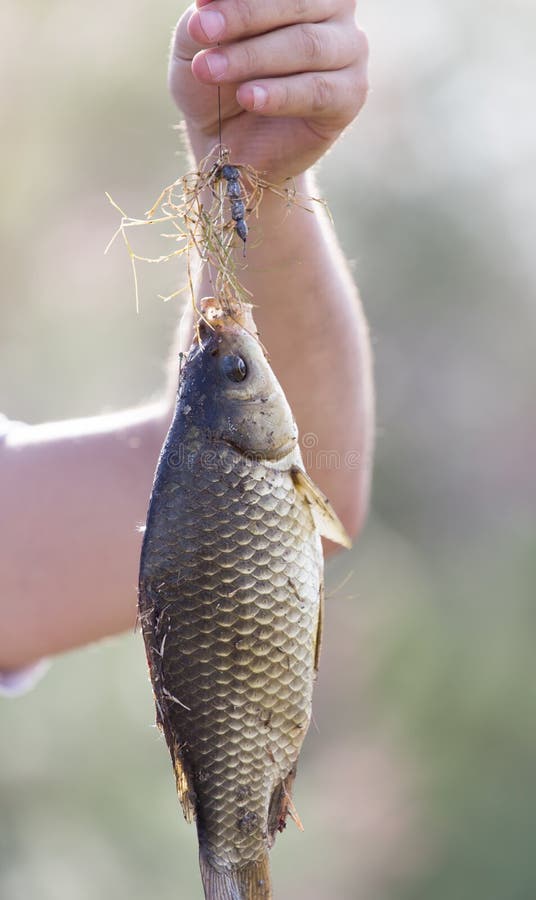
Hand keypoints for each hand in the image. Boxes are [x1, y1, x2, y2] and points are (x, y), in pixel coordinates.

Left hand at [169, 0, 368, 180]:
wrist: (230, 142)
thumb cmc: (218, 78)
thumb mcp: (198, 41)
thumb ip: (207, 14)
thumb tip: (207, 0)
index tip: (200, 6)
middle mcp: (335, 6)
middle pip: (297, 1)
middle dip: (244, 14)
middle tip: (202, 31)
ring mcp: (349, 49)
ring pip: (308, 44)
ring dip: (254, 57)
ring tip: (210, 71)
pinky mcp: (351, 94)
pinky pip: (318, 90)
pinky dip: (281, 94)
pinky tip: (249, 98)